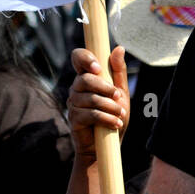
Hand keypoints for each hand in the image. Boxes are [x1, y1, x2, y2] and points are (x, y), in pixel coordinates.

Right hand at [67, 46, 127, 161]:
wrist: (107, 145)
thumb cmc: (114, 115)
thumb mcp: (121, 92)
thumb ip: (119, 71)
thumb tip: (119, 48)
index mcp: (87, 77)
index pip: (78, 57)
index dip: (85, 58)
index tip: (98, 67)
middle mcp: (76, 88)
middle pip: (85, 79)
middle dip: (105, 87)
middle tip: (119, 96)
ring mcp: (73, 103)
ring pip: (90, 98)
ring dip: (110, 106)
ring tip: (121, 114)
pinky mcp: (73, 119)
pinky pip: (90, 114)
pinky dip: (107, 118)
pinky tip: (116, 123)